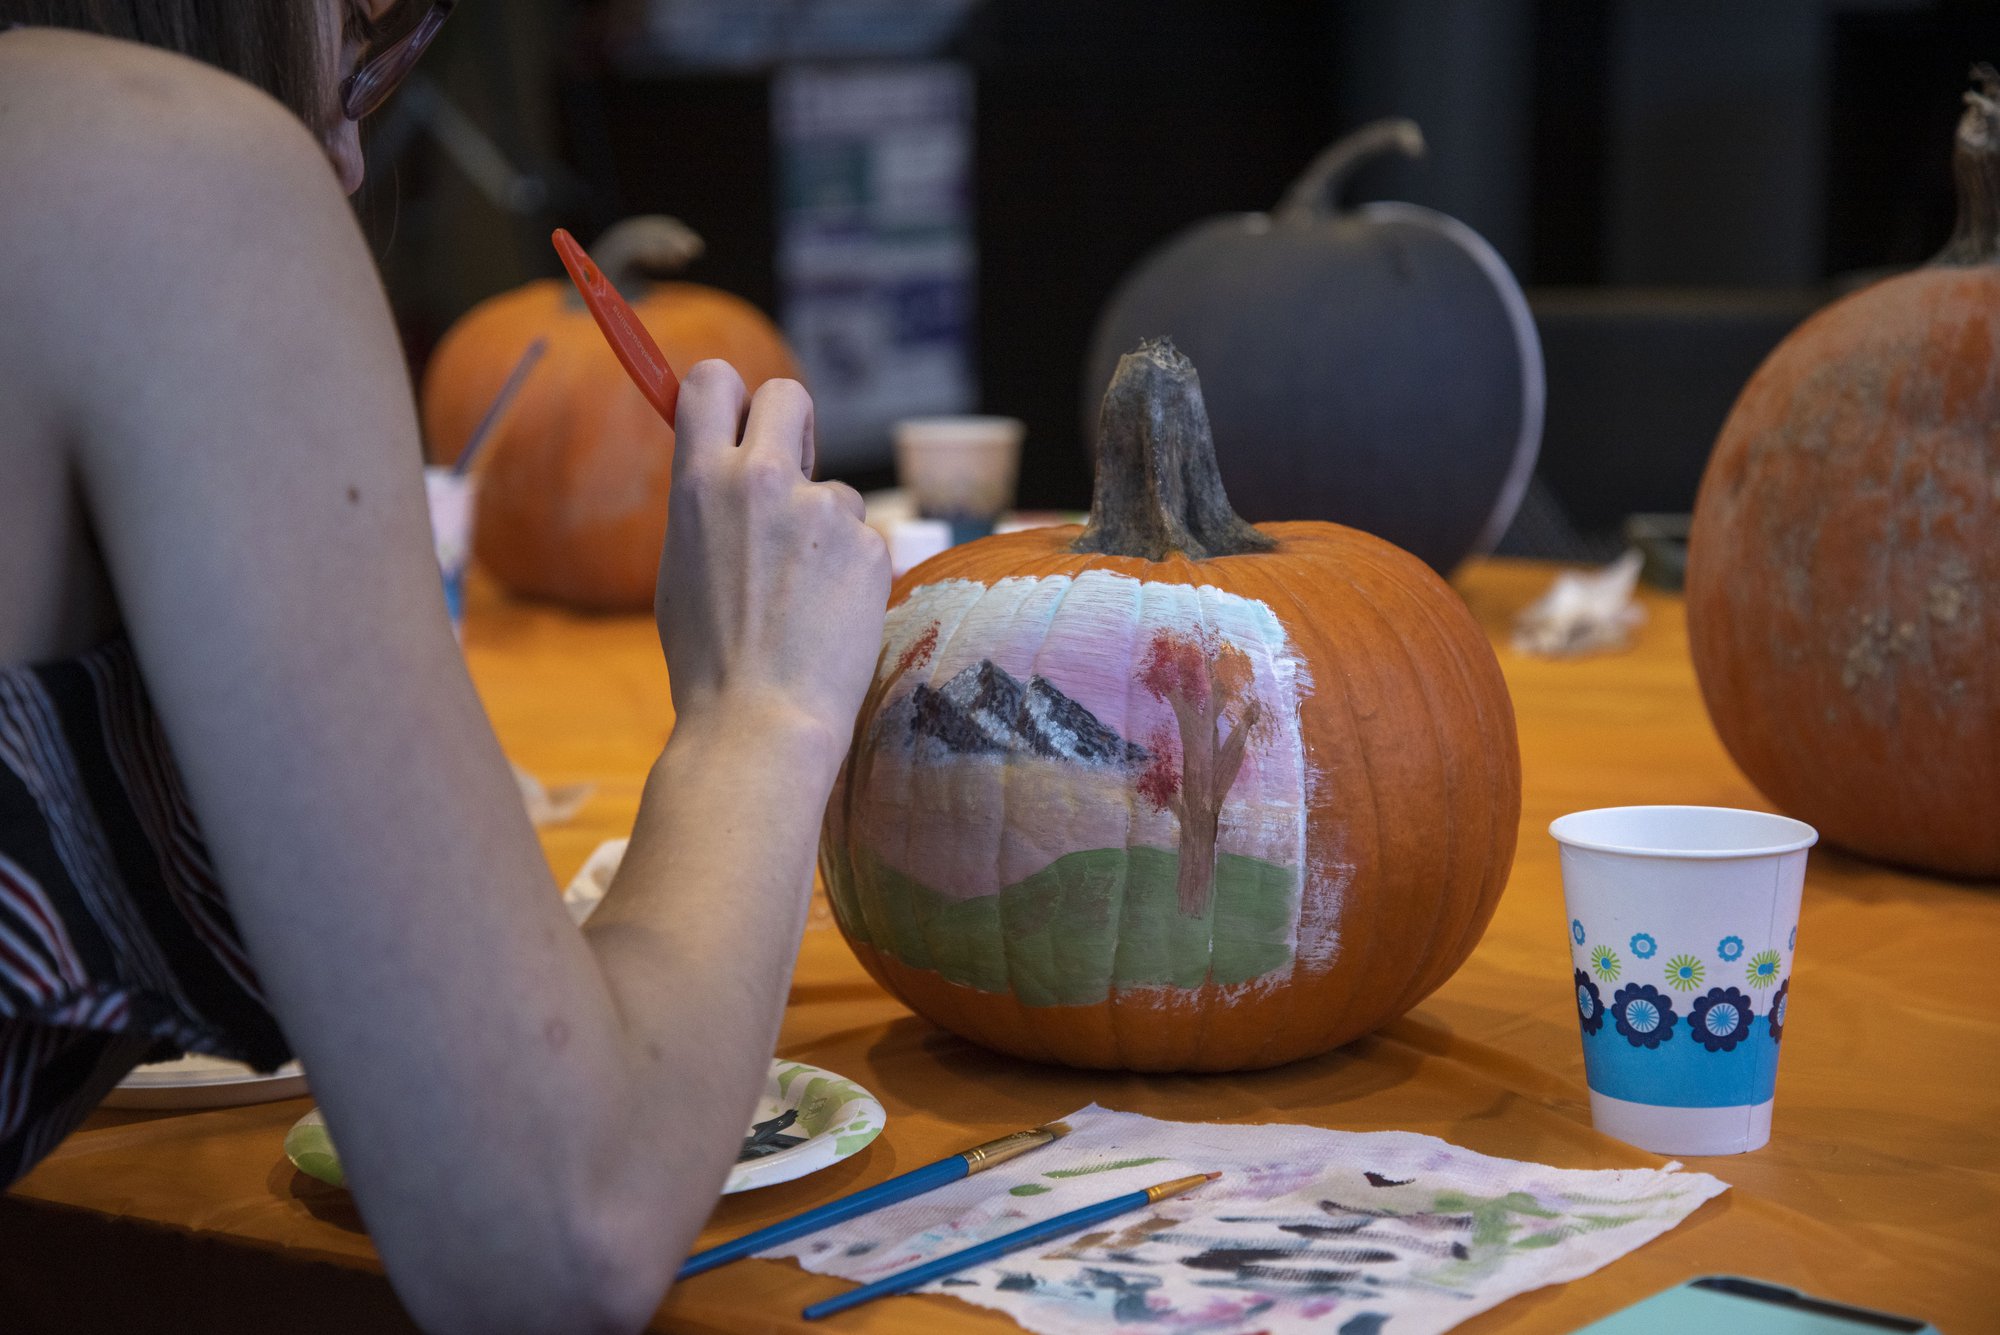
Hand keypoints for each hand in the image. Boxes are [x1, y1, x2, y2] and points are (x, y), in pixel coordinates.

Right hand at [656, 361, 889, 758]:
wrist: (760, 722)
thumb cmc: (709, 660)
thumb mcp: (681, 567)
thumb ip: (707, 506)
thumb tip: (722, 469)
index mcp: (701, 482)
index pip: (714, 381)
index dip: (731, 397)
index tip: (740, 423)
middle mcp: (761, 480)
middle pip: (789, 396)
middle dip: (795, 426)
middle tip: (792, 474)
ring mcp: (823, 512)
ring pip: (835, 490)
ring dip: (826, 528)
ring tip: (800, 598)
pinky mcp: (870, 547)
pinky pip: (864, 542)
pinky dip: (851, 575)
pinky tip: (829, 619)